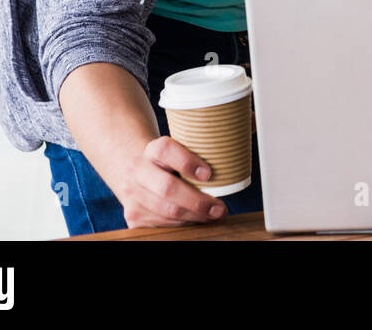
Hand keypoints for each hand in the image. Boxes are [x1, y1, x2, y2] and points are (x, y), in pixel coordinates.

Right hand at [110, 136, 228, 227]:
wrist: (130, 166)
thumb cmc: (167, 159)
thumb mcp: (177, 147)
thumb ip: (200, 150)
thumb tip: (241, 147)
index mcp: (152, 149)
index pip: (165, 150)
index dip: (187, 162)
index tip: (209, 174)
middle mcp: (138, 170)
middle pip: (167, 188)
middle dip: (198, 202)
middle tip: (220, 208)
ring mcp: (132, 194)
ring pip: (166, 211)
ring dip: (194, 216)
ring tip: (213, 215)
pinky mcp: (133, 214)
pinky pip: (162, 223)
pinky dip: (183, 223)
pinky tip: (195, 219)